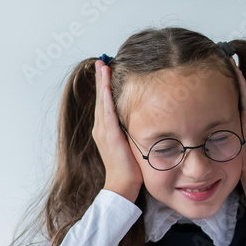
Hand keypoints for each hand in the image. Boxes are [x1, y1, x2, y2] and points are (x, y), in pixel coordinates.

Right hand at [92, 60, 142, 202]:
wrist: (122, 184)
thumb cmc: (129, 167)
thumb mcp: (130, 142)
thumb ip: (132, 130)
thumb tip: (145, 118)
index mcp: (105, 129)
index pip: (105, 102)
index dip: (105, 86)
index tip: (106, 70)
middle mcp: (101, 127)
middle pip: (100, 97)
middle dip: (101, 78)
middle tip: (101, 62)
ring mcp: (103, 130)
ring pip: (102, 101)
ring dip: (102, 83)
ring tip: (102, 67)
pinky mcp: (109, 134)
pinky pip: (107, 112)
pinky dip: (106, 97)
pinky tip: (107, 86)